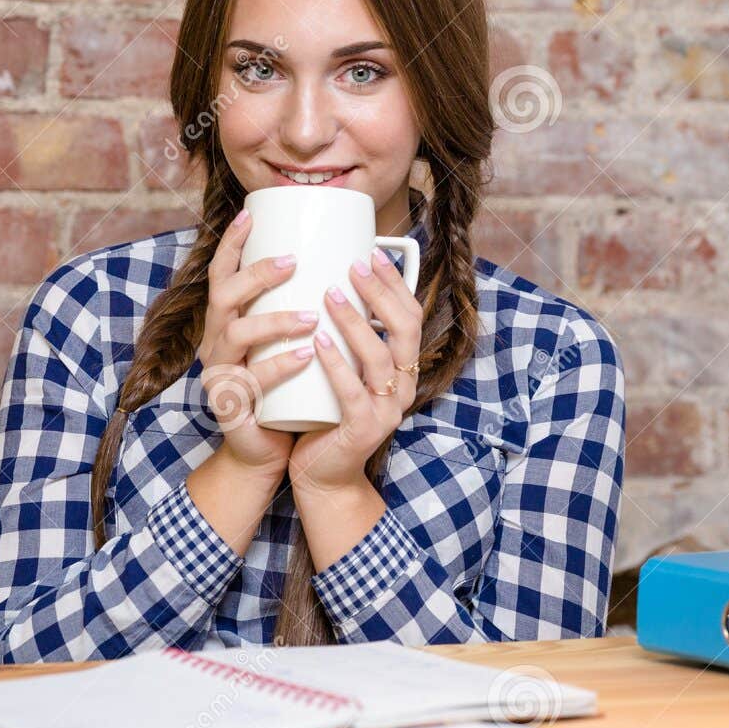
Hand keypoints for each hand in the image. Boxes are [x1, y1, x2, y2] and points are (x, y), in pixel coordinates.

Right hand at [195, 209, 316, 476]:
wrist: (266, 449)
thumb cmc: (285, 387)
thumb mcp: (289, 341)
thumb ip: (302, 306)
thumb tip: (343, 260)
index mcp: (228, 321)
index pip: (222, 273)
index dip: (231, 243)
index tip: (249, 213)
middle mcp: (217, 341)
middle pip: (224, 296)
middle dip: (257, 274)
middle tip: (294, 261)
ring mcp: (221, 373)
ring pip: (235, 336)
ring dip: (275, 320)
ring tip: (312, 316)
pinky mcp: (231, 405)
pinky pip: (252, 381)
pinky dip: (280, 367)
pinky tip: (306, 357)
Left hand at [288, 246, 423, 496]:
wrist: (322, 475)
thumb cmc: (326, 413)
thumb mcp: (343, 368)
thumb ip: (345, 337)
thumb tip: (326, 280)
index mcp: (402, 368)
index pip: (410, 316)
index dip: (395, 283)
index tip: (372, 252)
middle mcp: (403, 387)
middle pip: (405, 330)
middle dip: (380, 292)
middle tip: (352, 265)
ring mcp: (387, 411)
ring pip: (380, 357)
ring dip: (356, 321)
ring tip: (329, 293)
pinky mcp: (363, 431)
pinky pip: (352, 393)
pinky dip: (336, 364)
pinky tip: (318, 341)